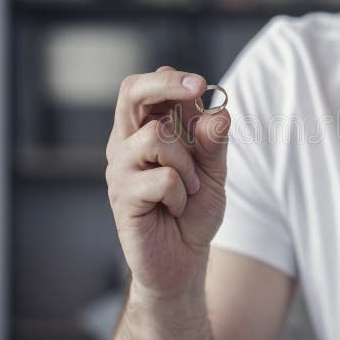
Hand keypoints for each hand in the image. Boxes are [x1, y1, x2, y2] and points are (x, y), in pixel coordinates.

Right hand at [105, 66, 230, 300]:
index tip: (200, 84)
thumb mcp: (213, 172)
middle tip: (196, 88)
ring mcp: (120, 168)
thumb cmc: (193, 210)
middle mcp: (126, 142)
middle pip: (132, 93)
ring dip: (187, 163)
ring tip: (189, 188)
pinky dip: (181, 194)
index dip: (171, 79)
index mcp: (145, 129)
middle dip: (166, 84)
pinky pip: (162, 178)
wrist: (183, 260)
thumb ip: (214, 143)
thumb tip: (219, 113)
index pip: (147, 87)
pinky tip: (176, 208)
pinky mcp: (122, 196)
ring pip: (156, 137)